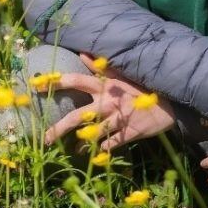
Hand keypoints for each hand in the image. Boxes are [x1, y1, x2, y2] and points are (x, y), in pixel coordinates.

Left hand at [42, 54, 175, 150]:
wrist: (171, 104)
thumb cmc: (141, 89)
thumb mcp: (121, 75)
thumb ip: (100, 67)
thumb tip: (82, 52)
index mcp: (103, 87)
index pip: (75, 81)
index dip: (55, 82)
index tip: (36, 85)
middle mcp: (106, 103)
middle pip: (76, 116)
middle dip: (58, 128)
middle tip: (44, 138)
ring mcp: (117, 120)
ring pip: (92, 134)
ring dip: (79, 142)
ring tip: (71, 149)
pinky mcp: (128, 134)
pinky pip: (110, 145)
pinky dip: (100, 151)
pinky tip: (93, 155)